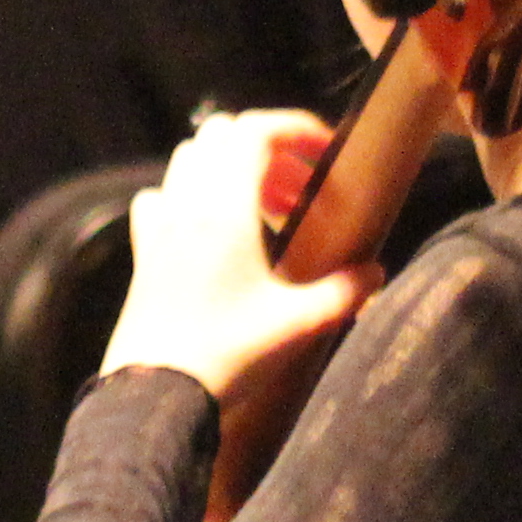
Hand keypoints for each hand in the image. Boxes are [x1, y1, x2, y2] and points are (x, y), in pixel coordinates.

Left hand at [99, 112, 372, 407]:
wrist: (155, 394)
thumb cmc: (227, 354)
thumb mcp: (297, 324)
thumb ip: (343, 292)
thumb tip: (377, 272)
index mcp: (224, 208)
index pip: (255, 131)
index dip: (294, 127)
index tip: (326, 149)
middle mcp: (187, 204)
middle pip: (222, 137)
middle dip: (267, 149)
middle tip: (300, 191)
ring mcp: (160, 226)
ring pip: (190, 161)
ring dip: (230, 170)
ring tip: (267, 213)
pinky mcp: (144, 252)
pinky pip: (162, 197)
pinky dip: (189, 195)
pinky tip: (213, 233)